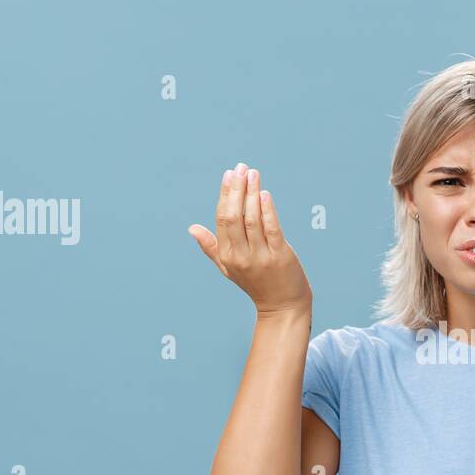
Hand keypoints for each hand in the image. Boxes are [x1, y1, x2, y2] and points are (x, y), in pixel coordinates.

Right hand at [188, 163, 312, 314]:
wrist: (282, 307)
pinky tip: (265, 194)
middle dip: (236, 189)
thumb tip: (192, 228)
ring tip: (253, 174)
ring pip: (252, 220)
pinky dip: (268, 210)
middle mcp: (241, 256)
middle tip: (241, 168)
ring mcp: (261, 257)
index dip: (225, 195)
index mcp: (227, 256)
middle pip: (234, 216)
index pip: (222, 219)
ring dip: (252, 194)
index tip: (229, 175)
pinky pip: (271, 229)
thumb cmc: (255, 284)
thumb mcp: (229, 268)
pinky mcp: (280, 256)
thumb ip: (211, 247)